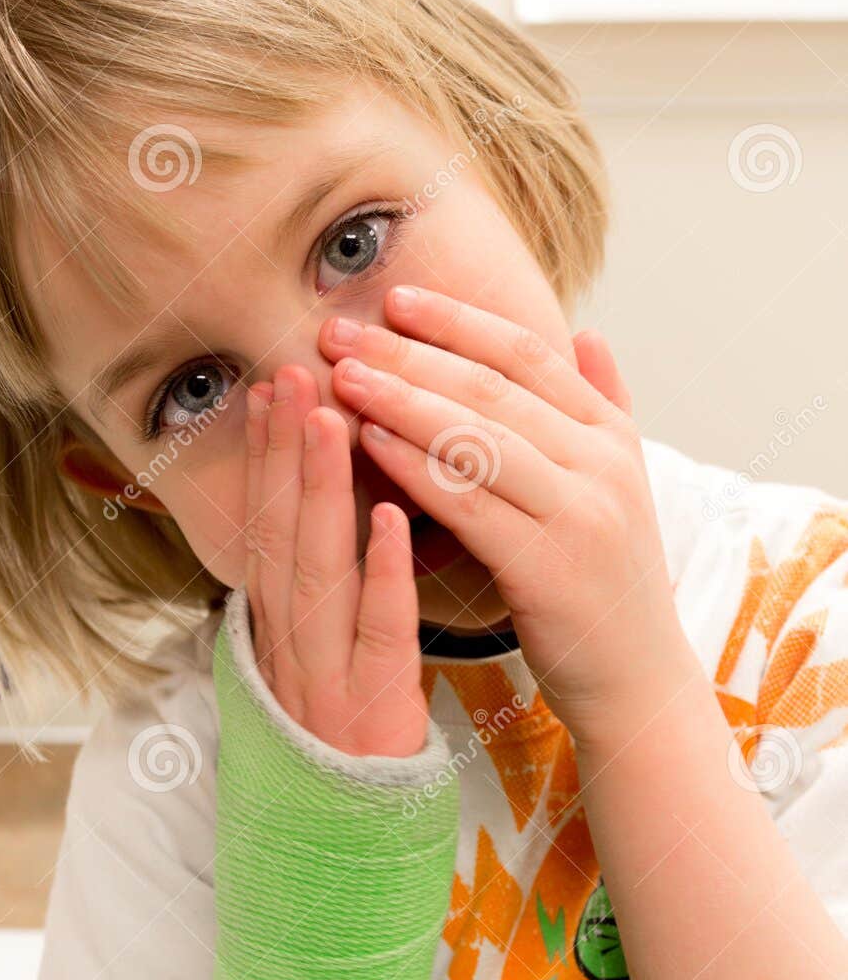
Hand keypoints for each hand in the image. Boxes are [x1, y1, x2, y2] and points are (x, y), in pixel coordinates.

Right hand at [244, 366, 427, 756]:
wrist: (352, 838)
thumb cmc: (346, 739)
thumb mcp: (317, 660)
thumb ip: (316, 594)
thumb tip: (314, 525)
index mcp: (281, 627)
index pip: (268, 525)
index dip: (268, 457)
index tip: (275, 388)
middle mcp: (289, 642)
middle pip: (278, 532)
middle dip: (281, 451)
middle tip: (290, 372)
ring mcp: (323, 674)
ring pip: (315, 569)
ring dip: (320, 491)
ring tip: (333, 418)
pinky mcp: (369, 705)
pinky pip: (377, 631)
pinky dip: (382, 573)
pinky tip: (394, 521)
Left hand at [319, 287, 696, 747]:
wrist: (636, 680)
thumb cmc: (605, 584)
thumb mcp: (618, 486)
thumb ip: (604, 407)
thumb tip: (587, 333)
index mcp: (612, 436)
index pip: (528, 354)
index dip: (459, 321)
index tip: (396, 300)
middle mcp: (603, 463)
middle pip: (492, 388)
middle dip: (411, 353)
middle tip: (343, 331)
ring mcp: (581, 512)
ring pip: (477, 437)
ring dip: (402, 398)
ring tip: (343, 375)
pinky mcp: (549, 564)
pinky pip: (469, 501)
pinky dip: (415, 464)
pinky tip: (369, 440)